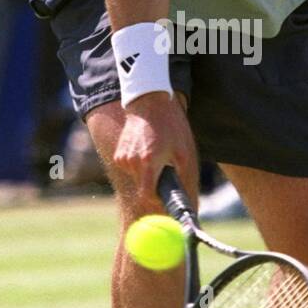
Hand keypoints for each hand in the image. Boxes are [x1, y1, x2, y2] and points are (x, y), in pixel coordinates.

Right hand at [114, 93, 191, 207]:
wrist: (149, 102)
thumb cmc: (171, 126)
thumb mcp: (184, 153)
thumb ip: (186, 180)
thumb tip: (190, 205)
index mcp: (148, 163)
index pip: (147, 197)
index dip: (158, 200)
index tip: (167, 197)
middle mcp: (131, 162)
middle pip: (143, 189)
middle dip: (155, 186)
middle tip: (167, 172)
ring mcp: (122, 158)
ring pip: (137, 179)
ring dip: (148, 174)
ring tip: (158, 156)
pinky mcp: (117, 154)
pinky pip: (131, 169)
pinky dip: (140, 166)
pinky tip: (148, 151)